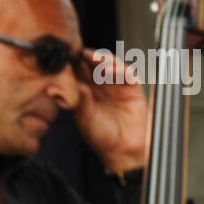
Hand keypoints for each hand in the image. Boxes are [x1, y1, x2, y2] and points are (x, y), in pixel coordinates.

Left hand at [77, 48, 149, 172]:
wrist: (123, 150)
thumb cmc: (102, 137)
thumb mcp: (86, 119)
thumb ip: (83, 101)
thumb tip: (77, 84)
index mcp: (86, 91)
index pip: (80, 71)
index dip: (75, 63)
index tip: (69, 56)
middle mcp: (102, 87)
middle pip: (96, 64)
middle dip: (90, 57)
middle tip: (83, 53)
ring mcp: (118, 87)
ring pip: (112, 65)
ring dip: (105, 61)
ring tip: (98, 61)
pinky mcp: (133, 90)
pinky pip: (129, 75)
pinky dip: (122, 70)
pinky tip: (112, 71)